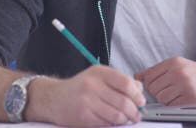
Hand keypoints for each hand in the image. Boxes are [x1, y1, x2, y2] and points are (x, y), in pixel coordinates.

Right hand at [26, 65, 144, 126]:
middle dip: (134, 111)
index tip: (141, 101)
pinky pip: (106, 123)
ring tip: (125, 119)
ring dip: (124, 120)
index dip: (137, 95)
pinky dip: (112, 124)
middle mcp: (92, 85)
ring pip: (117, 115)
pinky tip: (110, 120)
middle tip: (136, 115)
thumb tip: (139, 90)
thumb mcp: (98, 77)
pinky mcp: (83, 116)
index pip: (126, 83)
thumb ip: (119, 81)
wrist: (54, 98)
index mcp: (99, 72)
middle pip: (124, 102)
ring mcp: (87, 101)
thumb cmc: (79, 88)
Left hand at [135, 57, 195, 105]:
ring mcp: (185, 85)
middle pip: (153, 88)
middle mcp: (179, 72)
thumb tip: (137, 76)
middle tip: (168, 90)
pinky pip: (171, 105)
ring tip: (175, 95)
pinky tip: (181, 99)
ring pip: (161, 98)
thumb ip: (156, 70)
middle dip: (157, 92)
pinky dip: (173, 105)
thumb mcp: (177, 66)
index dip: (149, 83)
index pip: (149, 75)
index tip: (155, 86)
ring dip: (165, 100)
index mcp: (174, 62)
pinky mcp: (191, 98)